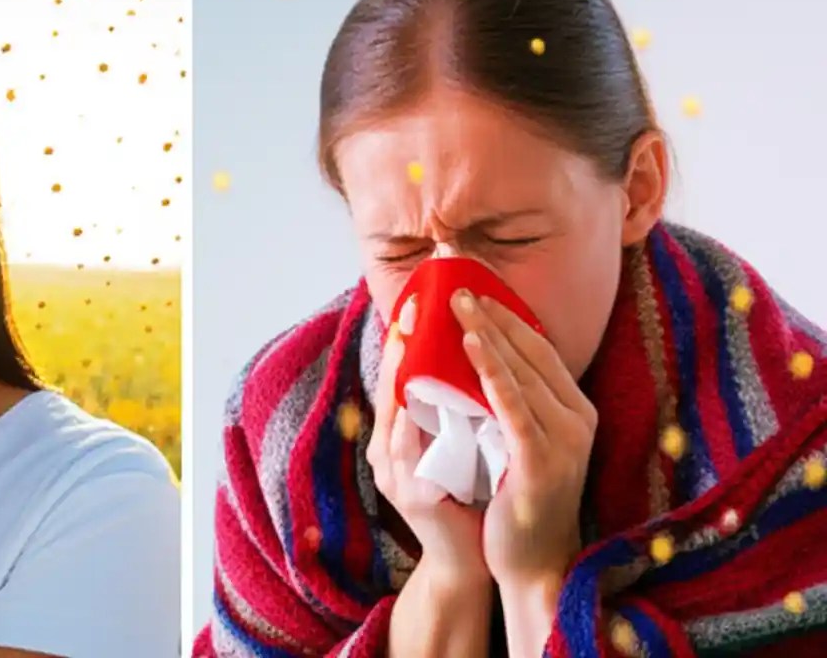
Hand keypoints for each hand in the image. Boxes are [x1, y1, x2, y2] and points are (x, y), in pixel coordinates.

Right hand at [367, 315, 488, 583]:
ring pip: (392, 418)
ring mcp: (395, 476)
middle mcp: (388, 452)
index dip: (405, 341)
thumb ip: (453, 406)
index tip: (416, 301)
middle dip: (397, 349)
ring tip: (409, 342)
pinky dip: (410, 427)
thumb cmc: (471, 497)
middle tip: (409, 309)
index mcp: (400, 435)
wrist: (473, 560)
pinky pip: (407, 457)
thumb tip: (470, 354)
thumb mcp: (459, 442)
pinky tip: (415, 402)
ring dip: (399, 379)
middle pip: (388, 391)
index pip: (400, 379)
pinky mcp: (412, 498)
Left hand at [450, 290, 596, 587]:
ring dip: (487, 333)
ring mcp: (564, 441)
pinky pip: (513, 407)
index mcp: (575, 410)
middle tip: (457, 281)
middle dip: (492, 313)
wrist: (531, 561)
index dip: (507, 315)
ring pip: (520, 373)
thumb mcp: (520, 441)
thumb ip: (513, 403)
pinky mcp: (541, 462)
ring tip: (457, 301)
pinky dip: (492, 372)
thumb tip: (479, 355)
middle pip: (530, 352)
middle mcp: (578, 419)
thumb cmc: (517, 499)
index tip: (474, 285)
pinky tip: (470, 346)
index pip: (538, 349)